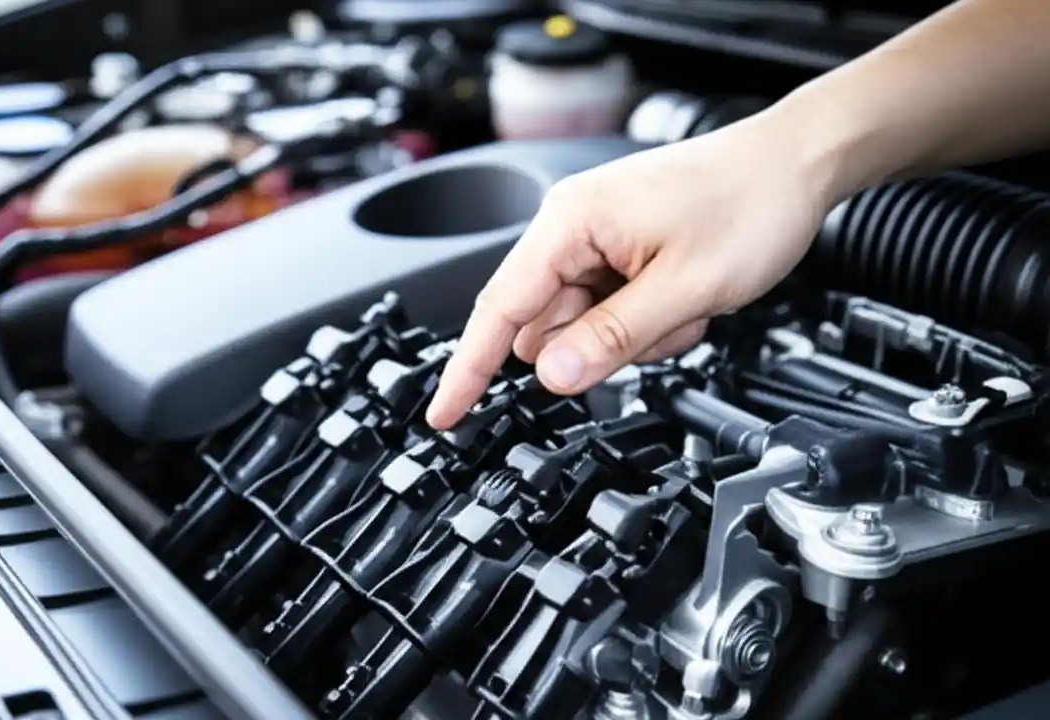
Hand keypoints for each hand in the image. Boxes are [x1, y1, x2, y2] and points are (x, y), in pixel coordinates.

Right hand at [425, 112, 838, 428]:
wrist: (796, 163)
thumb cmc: (750, 203)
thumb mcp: (685, 288)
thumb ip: (612, 338)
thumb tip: (550, 376)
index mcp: (571, 223)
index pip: (499, 309)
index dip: (469, 369)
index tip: (445, 413)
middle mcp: (571, 226)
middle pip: (547, 324)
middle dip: (599, 346)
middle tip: (665, 326)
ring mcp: (595, 238)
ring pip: (582, 324)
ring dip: (630, 336)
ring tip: (685, 305)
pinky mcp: (618, 248)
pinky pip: (608, 309)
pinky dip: (644, 321)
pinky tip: (684, 299)